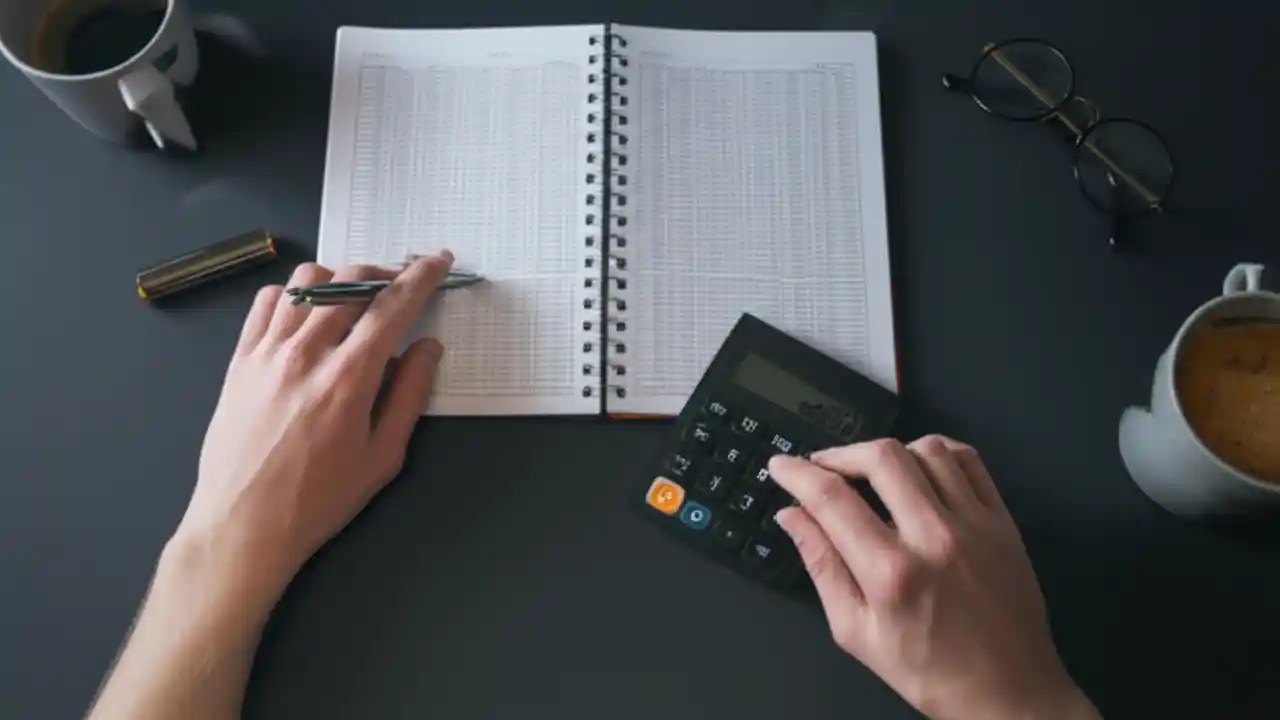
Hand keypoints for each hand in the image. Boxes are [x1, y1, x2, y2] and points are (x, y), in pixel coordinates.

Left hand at [175, 252, 452, 595]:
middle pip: (352, 282)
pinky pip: (268, 302)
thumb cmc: (319, 500)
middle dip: (386, 272)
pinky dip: (295, 295)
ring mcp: (267, 352)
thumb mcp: (383, 456)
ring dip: (340, 279)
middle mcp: (305, 354)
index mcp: (348, 379)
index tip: (438, 261)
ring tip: (355, 300)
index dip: (421, 277)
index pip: (392, 306)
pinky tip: (309, 316)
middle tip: (402, 285)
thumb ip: (409, 395)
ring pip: (308, 281)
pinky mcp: (240, 359)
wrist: (243, 525)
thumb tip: (428, 347)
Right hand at [769, 437, 1097, 719]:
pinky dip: (936, 450)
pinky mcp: (1002, 521)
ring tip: (870, 473)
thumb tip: (791, 515)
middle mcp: (935, 538)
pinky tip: (917, 467)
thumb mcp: (856, 631)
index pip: (832, 499)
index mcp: (891, 573)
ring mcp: (975, 525)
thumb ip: (822, 565)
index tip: (781, 466)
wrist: (1008, 690)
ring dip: (887, 453)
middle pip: (881, 457)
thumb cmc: (927, 670)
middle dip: (840, 454)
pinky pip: (968, 460)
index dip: (797, 474)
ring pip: (925, 449)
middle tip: (822, 468)